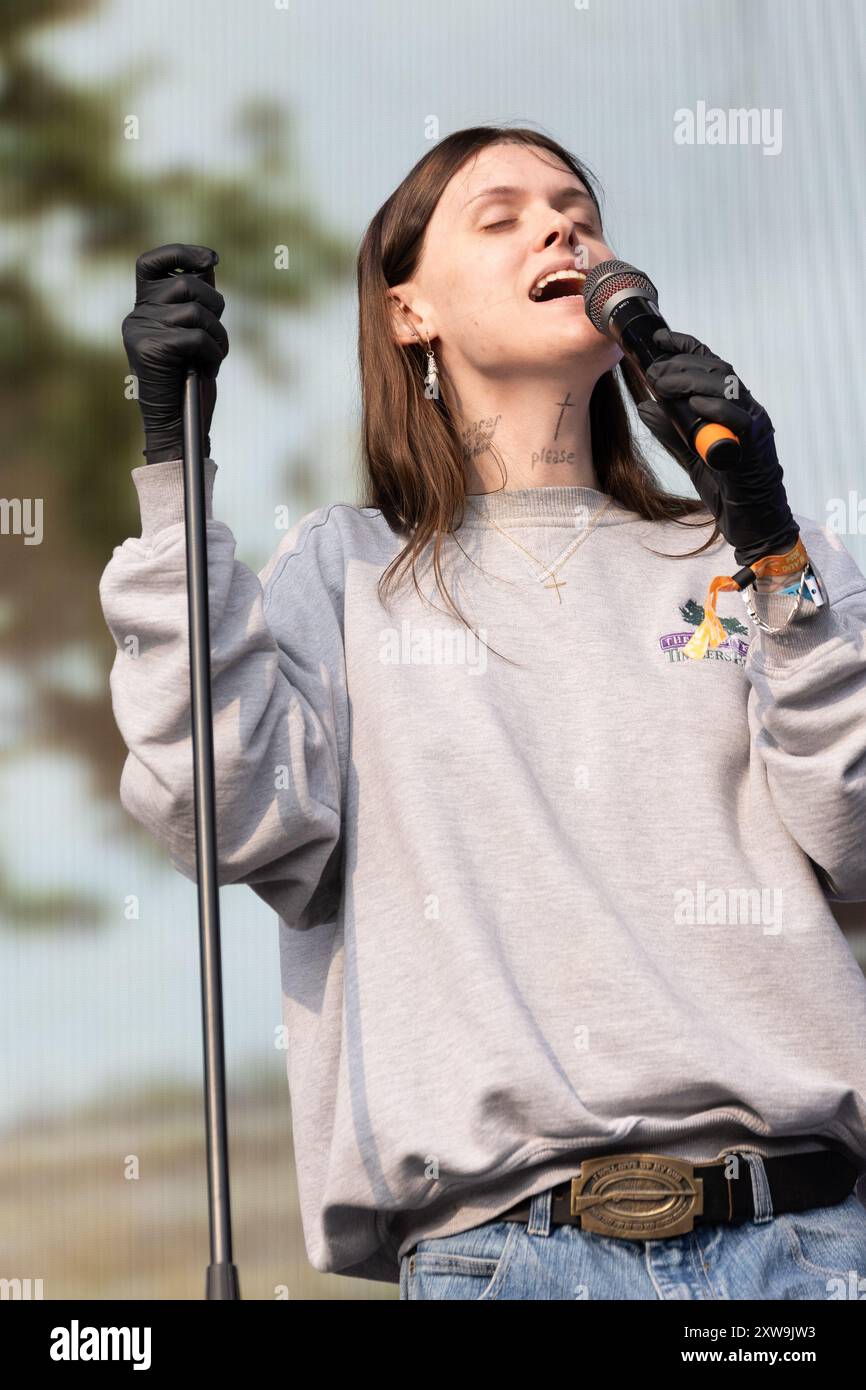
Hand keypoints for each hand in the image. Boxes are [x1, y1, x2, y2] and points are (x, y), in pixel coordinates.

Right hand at [122, 244, 227, 463]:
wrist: (177, 426)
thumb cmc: (188, 382)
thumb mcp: (195, 333)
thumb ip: (197, 300)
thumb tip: (208, 264)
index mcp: (144, 308)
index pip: (151, 263)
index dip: (180, 252)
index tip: (212, 258)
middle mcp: (136, 316)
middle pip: (186, 283)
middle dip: (215, 306)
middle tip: (218, 336)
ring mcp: (140, 332)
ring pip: (195, 310)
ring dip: (218, 335)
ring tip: (214, 356)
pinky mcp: (150, 350)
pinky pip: (196, 336)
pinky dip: (213, 353)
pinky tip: (208, 369)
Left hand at [635, 328, 799, 570]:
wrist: (752, 522)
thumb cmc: (725, 487)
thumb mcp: (689, 453)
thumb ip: (670, 429)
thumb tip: (644, 405)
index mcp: (733, 406)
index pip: (712, 366)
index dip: (686, 348)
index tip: (659, 340)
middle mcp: (747, 409)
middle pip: (718, 370)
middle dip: (682, 364)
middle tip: (653, 369)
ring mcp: (754, 424)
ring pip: (729, 386)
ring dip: (692, 380)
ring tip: (664, 382)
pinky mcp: (756, 445)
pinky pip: (739, 418)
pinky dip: (715, 408)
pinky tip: (693, 404)